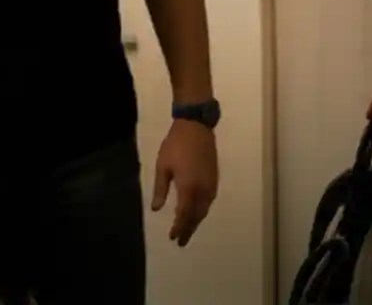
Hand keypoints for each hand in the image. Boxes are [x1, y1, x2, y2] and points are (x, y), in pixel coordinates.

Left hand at [151, 118, 218, 246]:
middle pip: (197, 215)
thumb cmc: (175, 146)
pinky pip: (208, 202)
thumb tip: (156, 209)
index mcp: (189, 187)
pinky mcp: (215, 180)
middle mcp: (203, 190)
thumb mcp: (162, 167)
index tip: (173, 238)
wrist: (196, 129)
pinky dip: (201, 211)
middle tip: (181, 242)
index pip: (184, 214)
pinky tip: (195, 213)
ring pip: (204, 210)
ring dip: (196, 221)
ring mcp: (211, 185)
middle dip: (189, 229)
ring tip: (187, 230)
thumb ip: (160, 189)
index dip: (179, 227)